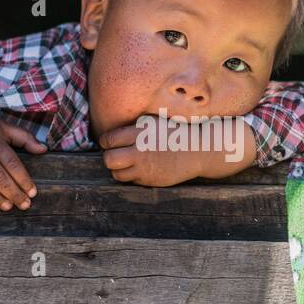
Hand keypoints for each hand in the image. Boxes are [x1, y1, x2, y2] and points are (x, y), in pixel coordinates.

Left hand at [97, 119, 257, 185]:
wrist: (197, 149)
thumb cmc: (175, 132)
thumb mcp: (154, 122)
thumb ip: (133, 128)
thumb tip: (112, 133)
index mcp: (138, 132)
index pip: (108, 140)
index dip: (106, 142)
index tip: (110, 143)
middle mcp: (139, 150)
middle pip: (108, 159)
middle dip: (109, 158)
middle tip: (115, 156)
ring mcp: (144, 167)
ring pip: (116, 174)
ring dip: (119, 170)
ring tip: (127, 164)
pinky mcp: (151, 179)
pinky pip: (132, 181)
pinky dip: (133, 177)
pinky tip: (141, 169)